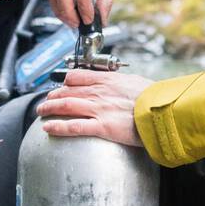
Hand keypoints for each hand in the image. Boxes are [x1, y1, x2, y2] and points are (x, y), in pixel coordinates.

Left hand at [37, 69, 153, 146]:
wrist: (163, 111)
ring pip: (65, 106)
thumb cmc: (154, 98)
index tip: (61, 86)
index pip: (77, 76)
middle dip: (53, 96)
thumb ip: (121, 83)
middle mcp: (99, 92)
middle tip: (46, 100)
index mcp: (107, 80)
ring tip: (41, 111)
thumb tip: (119, 84)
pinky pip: (73, 126)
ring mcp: (98, 109)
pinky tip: (48, 128)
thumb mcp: (135, 82)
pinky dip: (58, 127)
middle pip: (67, 91)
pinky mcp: (102, 126)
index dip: (65, 82)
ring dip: (49, 108)